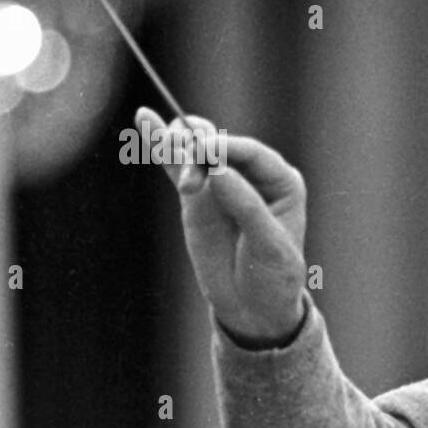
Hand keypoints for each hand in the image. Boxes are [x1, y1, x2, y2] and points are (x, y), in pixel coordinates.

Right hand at [139, 106, 307, 347]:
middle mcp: (251, 176)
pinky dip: (161, 147)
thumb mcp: (268, 245)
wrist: (253, 308)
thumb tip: (218, 169)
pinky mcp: (195, 197)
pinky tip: (145, 119)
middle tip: (188, 170)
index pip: (252, 153)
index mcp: (282, 182)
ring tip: (169, 148)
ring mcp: (221, 184)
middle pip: (220, 145)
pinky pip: (177, 167)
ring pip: (195, 151)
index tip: (206, 149)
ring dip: (179, 146)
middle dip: (199, 148)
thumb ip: (245, 206)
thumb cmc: (273, 277)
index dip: (227, 146)